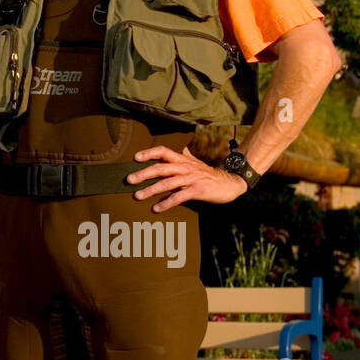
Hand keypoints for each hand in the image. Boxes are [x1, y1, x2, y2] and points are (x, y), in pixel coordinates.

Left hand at [128, 144, 247, 212]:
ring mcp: (191, 178)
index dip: (149, 153)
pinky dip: (165, 203)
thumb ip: (178, 163)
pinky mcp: (197, 190)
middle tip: (129, 180)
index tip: (135, 158)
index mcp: (183, 160)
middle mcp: (185, 167)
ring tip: (137, 196)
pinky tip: (156, 208)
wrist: (230, 182)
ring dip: (150, 190)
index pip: (163, 151)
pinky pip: (178, 197)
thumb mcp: (193, 165)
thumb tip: (162, 161)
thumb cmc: (208, 175)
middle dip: (143, 174)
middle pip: (160, 168)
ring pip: (167, 183)